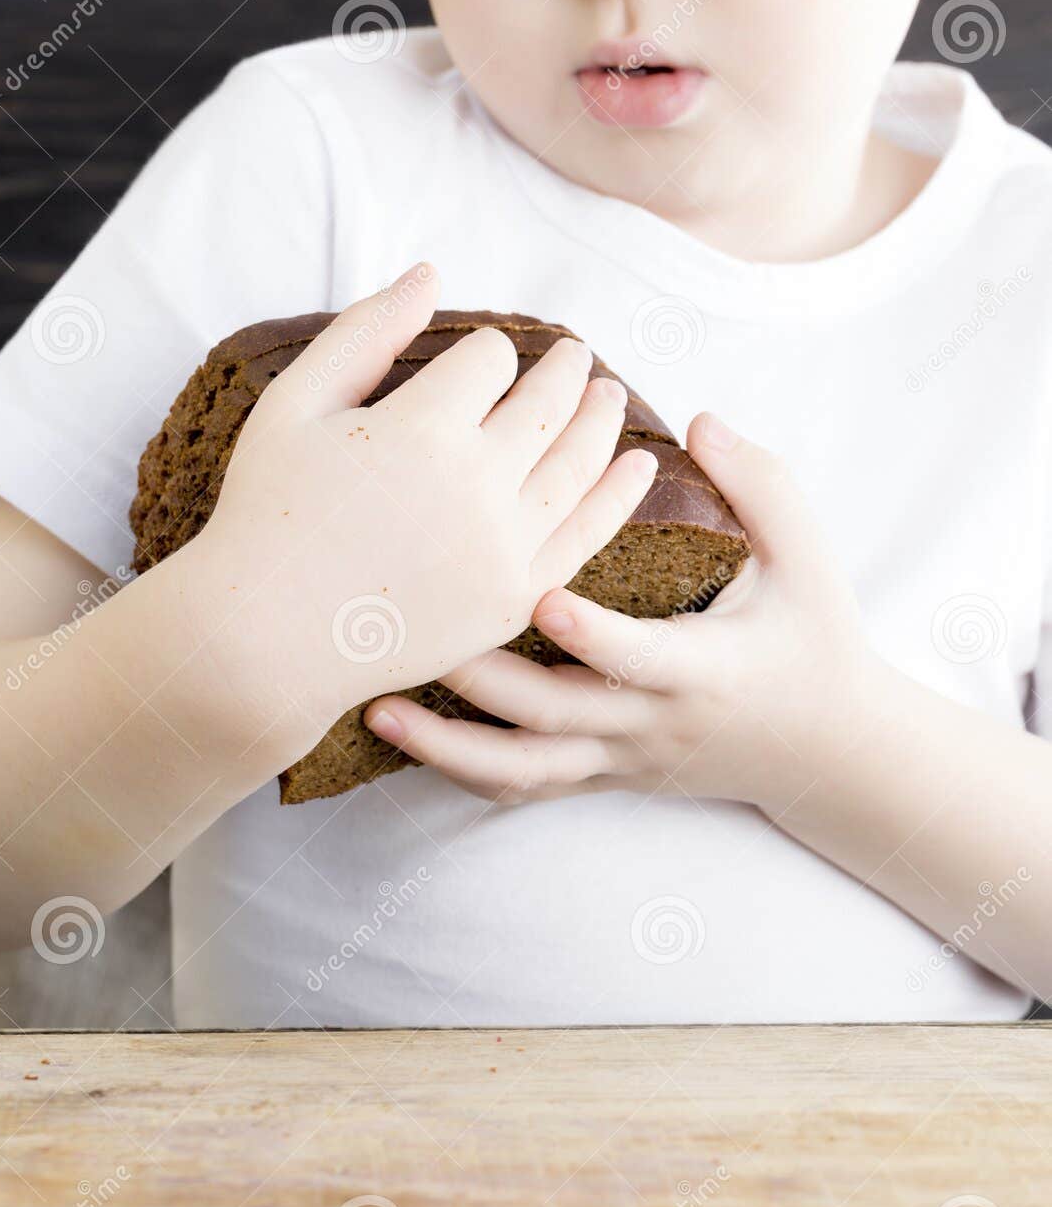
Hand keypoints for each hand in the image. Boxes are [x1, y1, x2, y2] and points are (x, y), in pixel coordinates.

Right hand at [188, 261, 658, 753]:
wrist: (266, 640)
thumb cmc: (267, 511)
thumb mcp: (295, 405)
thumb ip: (364, 332)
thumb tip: (430, 270)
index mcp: (421, 428)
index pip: (488, 360)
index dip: (484, 354)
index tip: (475, 362)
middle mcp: (475, 485)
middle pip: (546, 404)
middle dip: (564, 370)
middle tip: (576, 354)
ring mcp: (503, 547)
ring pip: (578, 464)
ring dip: (601, 421)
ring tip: (611, 394)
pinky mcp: (515, 598)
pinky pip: (585, 537)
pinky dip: (618, 496)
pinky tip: (637, 466)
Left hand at [363, 412, 878, 817]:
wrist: (827, 752)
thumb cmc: (813, 637)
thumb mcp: (807, 558)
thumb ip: (759, 485)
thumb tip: (698, 420)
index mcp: (705, 670)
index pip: (639, 659)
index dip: (592, 635)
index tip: (540, 596)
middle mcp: (653, 725)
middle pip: (554, 716)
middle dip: (479, 680)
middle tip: (410, 632)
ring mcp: (621, 759)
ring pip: (525, 772)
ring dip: (447, 746)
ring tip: (378, 711)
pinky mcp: (602, 775)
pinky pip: (524, 787)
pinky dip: (463, 769)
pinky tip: (405, 741)